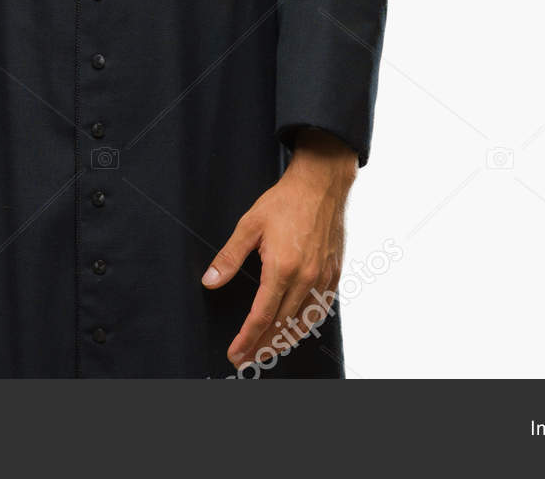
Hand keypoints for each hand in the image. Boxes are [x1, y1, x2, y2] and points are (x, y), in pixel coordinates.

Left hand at [201, 130, 356, 370]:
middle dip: (261, 347)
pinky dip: (305, 325)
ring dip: (283, 342)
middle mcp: (306, 278)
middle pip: (281, 326)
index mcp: (282, 268)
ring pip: (303, 323)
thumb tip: (210, 281)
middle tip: (245, 359)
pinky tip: (295, 329)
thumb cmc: (286, 201)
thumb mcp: (249, 225)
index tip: (235, 354)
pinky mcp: (334, 274)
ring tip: (267, 351)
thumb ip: (229, 257)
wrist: (321, 184)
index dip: (247, 339)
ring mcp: (323, 278)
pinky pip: (320, 309)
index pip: (261, 317)